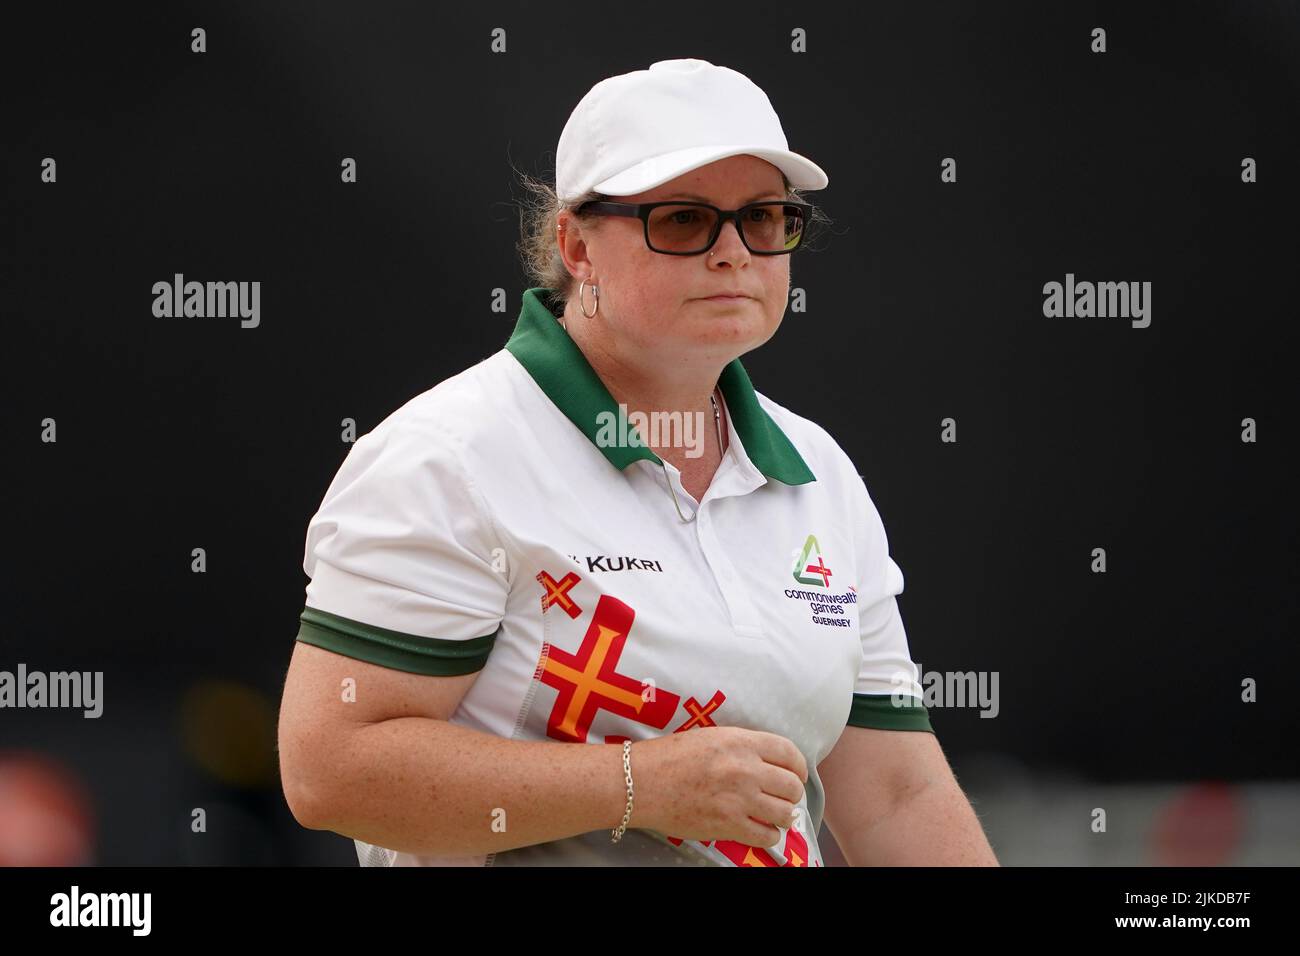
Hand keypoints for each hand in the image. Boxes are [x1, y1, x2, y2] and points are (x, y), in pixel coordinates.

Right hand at [628, 726, 807, 846]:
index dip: (798, 766)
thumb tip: (768, 762)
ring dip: (783, 815)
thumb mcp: (711, 737)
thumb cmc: (669, 757)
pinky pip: (767, 836)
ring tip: (773, 814)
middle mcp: (745, 769)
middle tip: (783, 796)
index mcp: (740, 742)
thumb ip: (742, 747)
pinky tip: (760, 829)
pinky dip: (769, 835)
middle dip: (792, 793)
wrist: (641, 782)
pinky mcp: (728, 825)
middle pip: (792, 786)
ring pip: (785, 813)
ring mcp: (739, 799)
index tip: (795, 773)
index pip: (789, 753)